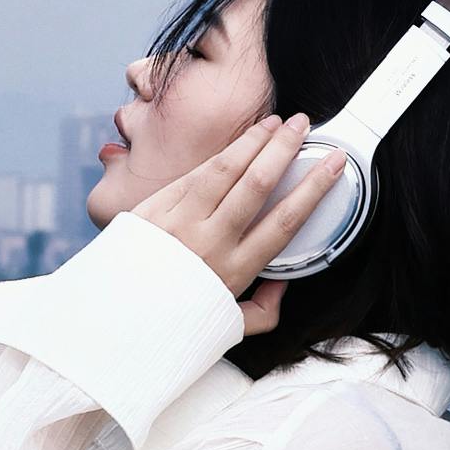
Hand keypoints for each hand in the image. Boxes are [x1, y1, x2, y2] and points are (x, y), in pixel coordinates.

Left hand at [129, 113, 345, 311]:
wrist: (115, 317)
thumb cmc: (173, 320)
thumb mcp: (226, 326)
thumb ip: (263, 313)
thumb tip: (284, 286)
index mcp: (235, 270)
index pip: (285, 221)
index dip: (314, 187)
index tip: (334, 164)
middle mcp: (211, 242)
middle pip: (257, 185)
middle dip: (284, 149)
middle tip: (303, 126)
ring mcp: (181, 222)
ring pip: (225, 170)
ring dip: (254, 141)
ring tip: (274, 123)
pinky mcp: (155, 209)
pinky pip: (193, 174)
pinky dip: (220, 155)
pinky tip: (238, 142)